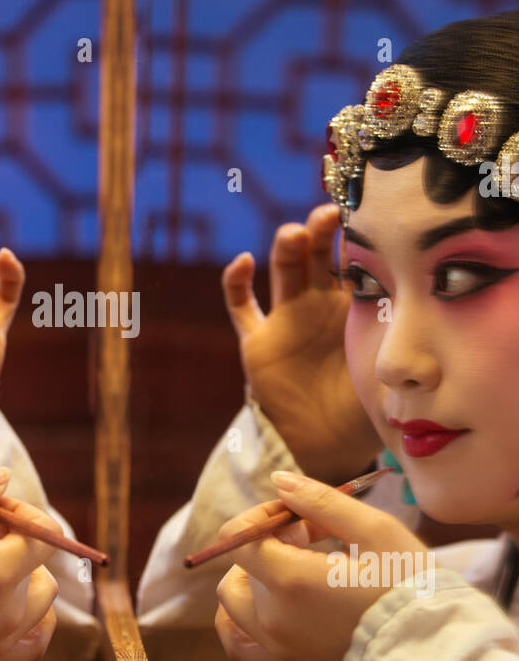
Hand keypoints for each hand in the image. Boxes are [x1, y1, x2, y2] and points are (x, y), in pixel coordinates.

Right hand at [0, 467, 60, 660]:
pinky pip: (31, 644)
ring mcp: (0, 645)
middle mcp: (8, 615)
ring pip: (40, 603)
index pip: (41, 534)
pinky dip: (29, 621)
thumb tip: (2, 477)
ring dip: (21, 578)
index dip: (18, 512)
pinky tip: (0, 606)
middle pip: (37, 565)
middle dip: (11, 542)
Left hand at [213, 472, 430, 660]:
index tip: (296, 516)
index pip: (240, 538)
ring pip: (230, 610)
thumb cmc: (413, 590)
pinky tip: (273, 611)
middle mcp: (272, 620)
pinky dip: (240, 625)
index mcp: (290, 581)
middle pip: (239, 571)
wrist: (437, 658)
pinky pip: (240, 648)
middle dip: (264, 548)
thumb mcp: (376, 532)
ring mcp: (277, 651)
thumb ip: (321, 502)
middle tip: (308, 543)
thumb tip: (280, 481)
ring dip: (249, 585)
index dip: (262, 517)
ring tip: (290, 577)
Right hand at [223, 202, 380, 484]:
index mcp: (352, 307)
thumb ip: (398, 345)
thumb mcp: (386, 372)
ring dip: (286, 246)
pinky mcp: (258, 341)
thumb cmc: (363, 409)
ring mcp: (286, 319)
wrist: (326, 447)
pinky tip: (242, 261)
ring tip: (296, 234)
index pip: (353, 260)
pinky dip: (236, 281)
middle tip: (331, 214)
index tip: (364, 216)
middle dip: (321, 230)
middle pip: (317, 253)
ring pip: (283, 269)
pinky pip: (241, 306)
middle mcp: (318, 304)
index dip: (355, 237)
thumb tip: (424, 324)